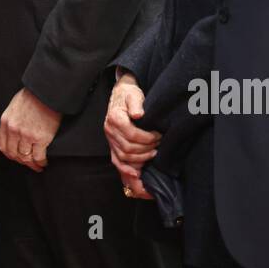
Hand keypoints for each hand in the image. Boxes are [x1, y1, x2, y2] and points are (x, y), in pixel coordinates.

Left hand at [0, 88, 60, 171]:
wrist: (46, 92)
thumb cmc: (32, 96)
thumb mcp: (14, 107)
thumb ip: (11, 121)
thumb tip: (13, 134)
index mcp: (6, 122)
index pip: (2, 145)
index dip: (9, 155)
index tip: (15, 158)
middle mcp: (14, 130)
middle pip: (14, 154)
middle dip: (21, 161)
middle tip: (28, 164)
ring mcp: (26, 135)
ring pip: (26, 157)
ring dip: (32, 164)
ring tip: (37, 166)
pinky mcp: (40, 139)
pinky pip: (38, 157)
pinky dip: (41, 162)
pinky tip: (44, 163)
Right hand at [105, 73, 159, 198]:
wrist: (120, 94)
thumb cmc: (129, 94)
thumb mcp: (133, 94)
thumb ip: (135, 103)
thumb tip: (138, 114)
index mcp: (115, 118)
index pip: (131, 134)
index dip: (147, 138)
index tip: (158, 135)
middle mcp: (110, 130)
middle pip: (128, 148)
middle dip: (146, 149)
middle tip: (159, 144)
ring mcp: (110, 139)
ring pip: (124, 156)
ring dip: (140, 158)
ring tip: (153, 153)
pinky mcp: (112, 145)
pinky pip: (116, 161)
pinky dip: (126, 170)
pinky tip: (136, 173)